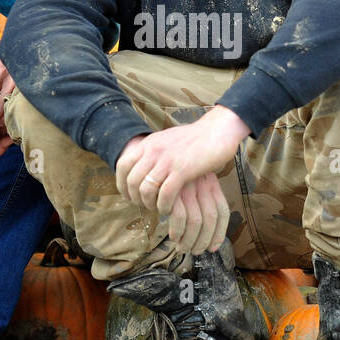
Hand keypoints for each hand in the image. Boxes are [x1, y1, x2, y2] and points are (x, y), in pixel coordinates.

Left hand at [114, 105, 250, 216]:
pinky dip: (164, 206)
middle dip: (135, 198)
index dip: (121, 184)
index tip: (129, 196)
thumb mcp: (167, 140)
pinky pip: (165, 194)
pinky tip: (168, 209)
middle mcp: (154, 150)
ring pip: (146, 189)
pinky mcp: (182, 170)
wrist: (218, 130)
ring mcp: (167, 160)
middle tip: (144, 206)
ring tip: (157, 208)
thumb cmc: (195, 138)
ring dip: (149, 204)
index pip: (122, 164)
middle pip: (132, 180)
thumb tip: (143, 167)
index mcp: (149, 143)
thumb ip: (154, 152)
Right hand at [166, 172, 231, 254]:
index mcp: (210, 181)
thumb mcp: (191, 177)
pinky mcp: (172, 188)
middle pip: (211, 219)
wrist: (160, 146)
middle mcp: (202, 183)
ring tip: (181, 248)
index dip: (219, 233)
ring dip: (189, 240)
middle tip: (194, 251)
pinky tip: (170, 234)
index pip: (222, 211)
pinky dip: (177, 230)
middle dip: (203, 241)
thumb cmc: (174, 167)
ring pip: (196, 221)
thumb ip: (199, 197)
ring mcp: (188, 186)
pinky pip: (179, 216)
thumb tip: (205, 231)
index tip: (212, 248)